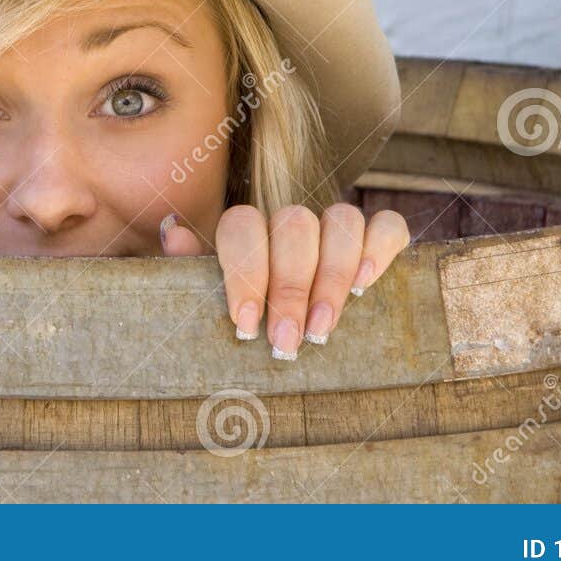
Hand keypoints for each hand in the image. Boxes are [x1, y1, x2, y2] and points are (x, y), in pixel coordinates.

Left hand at [160, 202, 410, 360]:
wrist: (285, 333)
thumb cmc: (244, 320)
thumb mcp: (207, 299)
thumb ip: (188, 266)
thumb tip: (172, 229)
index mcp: (248, 231)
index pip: (243, 224)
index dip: (245, 271)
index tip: (246, 324)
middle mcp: (290, 222)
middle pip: (294, 225)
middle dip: (289, 286)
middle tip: (286, 341)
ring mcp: (334, 227)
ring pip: (340, 219)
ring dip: (331, 276)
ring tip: (321, 329)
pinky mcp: (376, 239)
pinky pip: (387, 225)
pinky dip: (379, 247)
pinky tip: (366, 285)